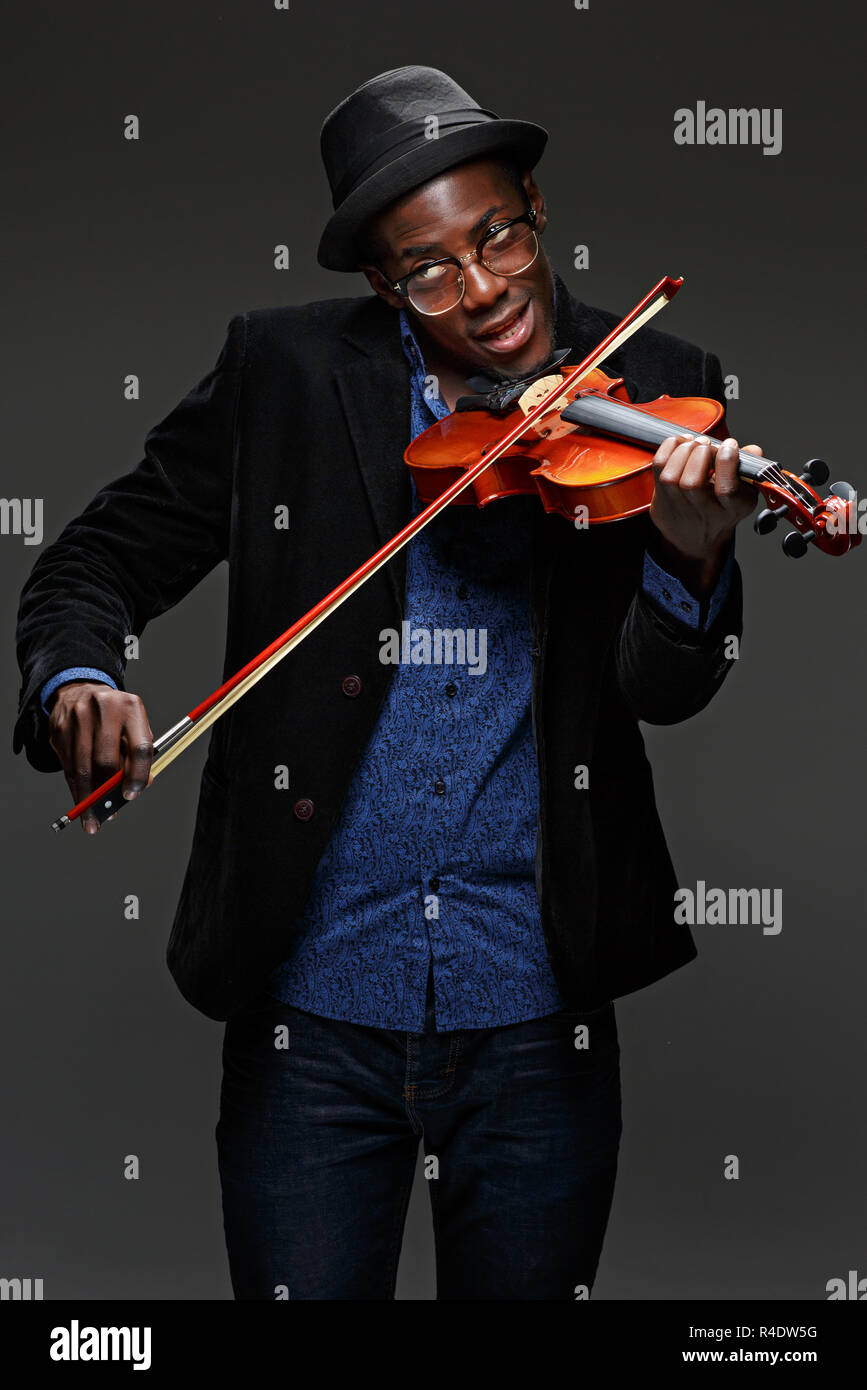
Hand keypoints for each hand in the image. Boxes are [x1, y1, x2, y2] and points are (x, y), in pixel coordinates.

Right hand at [48, 682, 153, 833]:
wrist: (80, 690)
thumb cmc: (114, 715)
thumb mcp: (133, 726)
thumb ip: (139, 754)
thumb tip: (141, 785)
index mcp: (131, 707)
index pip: (139, 747)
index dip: (137, 776)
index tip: (132, 795)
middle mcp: (103, 709)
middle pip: (106, 760)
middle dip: (107, 791)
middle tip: (110, 813)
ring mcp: (77, 717)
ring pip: (83, 767)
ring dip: (88, 798)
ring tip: (93, 819)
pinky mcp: (59, 729)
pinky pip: (68, 766)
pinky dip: (76, 788)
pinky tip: (81, 800)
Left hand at [650, 435, 762, 594]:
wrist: (697, 539)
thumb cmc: (722, 507)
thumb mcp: (744, 492)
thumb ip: (750, 468)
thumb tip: (753, 450)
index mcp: (733, 509)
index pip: (726, 490)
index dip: (726, 463)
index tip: (729, 445)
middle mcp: (704, 512)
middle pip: (692, 483)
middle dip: (700, 454)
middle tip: (707, 444)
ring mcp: (679, 509)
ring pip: (672, 478)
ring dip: (682, 452)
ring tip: (694, 443)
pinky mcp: (662, 502)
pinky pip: (659, 470)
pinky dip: (667, 450)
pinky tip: (680, 444)